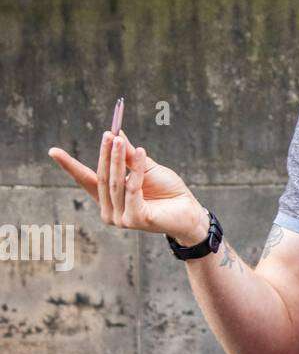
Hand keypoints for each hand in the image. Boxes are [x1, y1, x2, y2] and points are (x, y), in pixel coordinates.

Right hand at [48, 129, 208, 245]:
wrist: (189, 211)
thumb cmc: (168, 191)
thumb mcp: (145, 168)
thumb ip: (128, 156)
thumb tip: (115, 135)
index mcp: (109, 200)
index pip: (86, 180)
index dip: (70, 166)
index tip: (53, 151)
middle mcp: (111, 212)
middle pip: (101, 178)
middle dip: (103, 154)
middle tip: (107, 134)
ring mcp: (121, 219)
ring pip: (116, 182)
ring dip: (118, 158)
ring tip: (119, 139)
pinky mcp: (136, 219)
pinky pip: (132, 188)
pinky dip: (136, 169)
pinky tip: (141, 152)